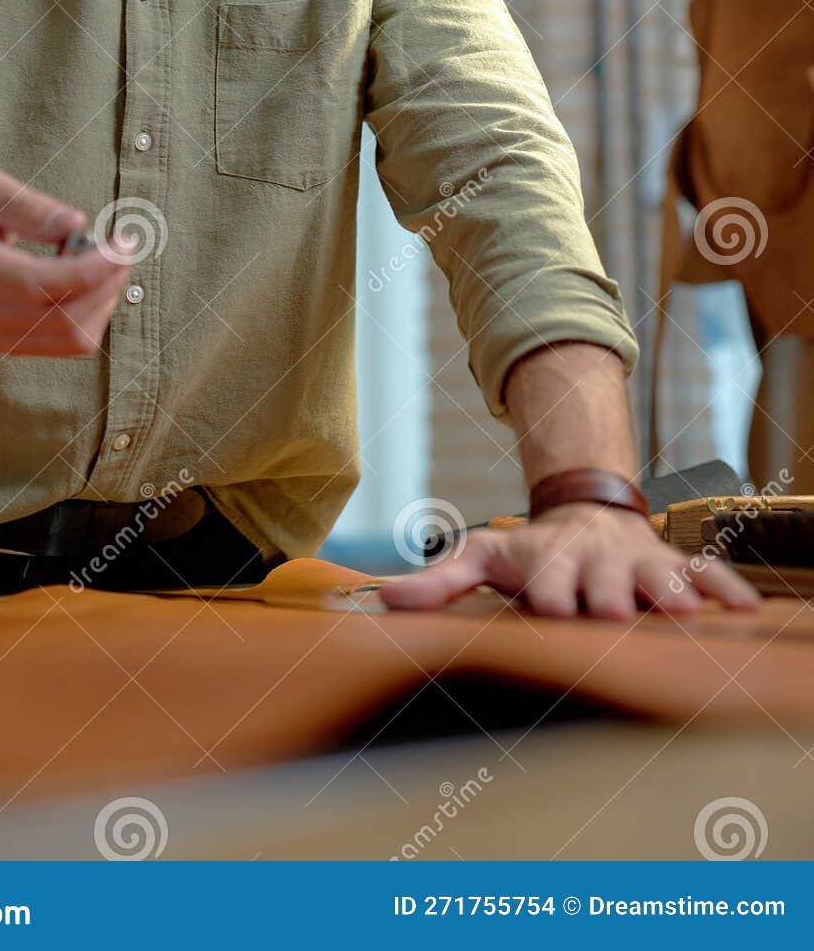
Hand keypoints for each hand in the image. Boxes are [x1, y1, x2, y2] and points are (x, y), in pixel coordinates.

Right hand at [0, 166, 134, 357]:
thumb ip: (25, 204)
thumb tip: (76, 224)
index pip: (35, 285)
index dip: (89, 269)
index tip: (121, 242)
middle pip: (62, 319)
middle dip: (108, 284)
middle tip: (122, 246)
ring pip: (72, 339)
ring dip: (105, 300)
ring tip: (105, 261)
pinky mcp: (8, 346)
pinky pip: (68, 344)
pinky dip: (93, 314)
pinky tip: (87, 282)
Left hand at [378, 502, 762, 617]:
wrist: (584, 514)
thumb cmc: (531, 552)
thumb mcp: (483, 557)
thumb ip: (437, 580)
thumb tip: (381, 600)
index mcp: (550, 567)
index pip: (549, 586)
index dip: (552, 596)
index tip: (553, 608)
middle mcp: (597, 565)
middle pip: (604, 587)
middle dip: (608, 599)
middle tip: (614, 613)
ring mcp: (638, 565)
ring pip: (657, 579)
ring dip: (668, 593)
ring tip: (681, 611)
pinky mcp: (675, 567)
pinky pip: (708, 576)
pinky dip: (725, 590)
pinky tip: (745, 610)